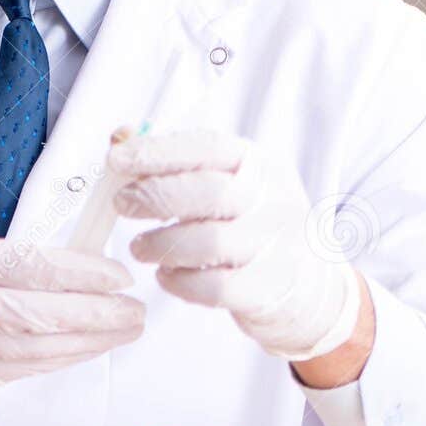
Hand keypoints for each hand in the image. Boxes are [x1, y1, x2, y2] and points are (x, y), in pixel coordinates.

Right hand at [0, 237, 145, 416]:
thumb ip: (10, 262)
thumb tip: (78, 270)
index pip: (27, 267)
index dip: (79, 273)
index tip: (115, 276)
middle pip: (39, 315)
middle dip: (96, 313)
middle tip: (133, 309)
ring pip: (39, 351)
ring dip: (90, 341)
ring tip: (124, 329)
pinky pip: (28, 371)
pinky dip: (64, 358)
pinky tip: (89, 347)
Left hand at [110, 130, 361, 362]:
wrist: (309, 284)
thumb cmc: (250, 224)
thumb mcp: (225, 182)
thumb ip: (176, 162)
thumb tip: (120, 137)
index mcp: (258, 163)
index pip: (208, 147)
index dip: (158, 151)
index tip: (116, 159)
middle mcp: (272, 199)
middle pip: (209, 192)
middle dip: (154, 197)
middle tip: (122, 206)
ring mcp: (275, 246)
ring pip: (209, 242)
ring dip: (161, 244)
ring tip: (140, 248)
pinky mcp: (268, 289)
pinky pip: (213, 287)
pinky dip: (179, 282)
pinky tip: (167, 275)